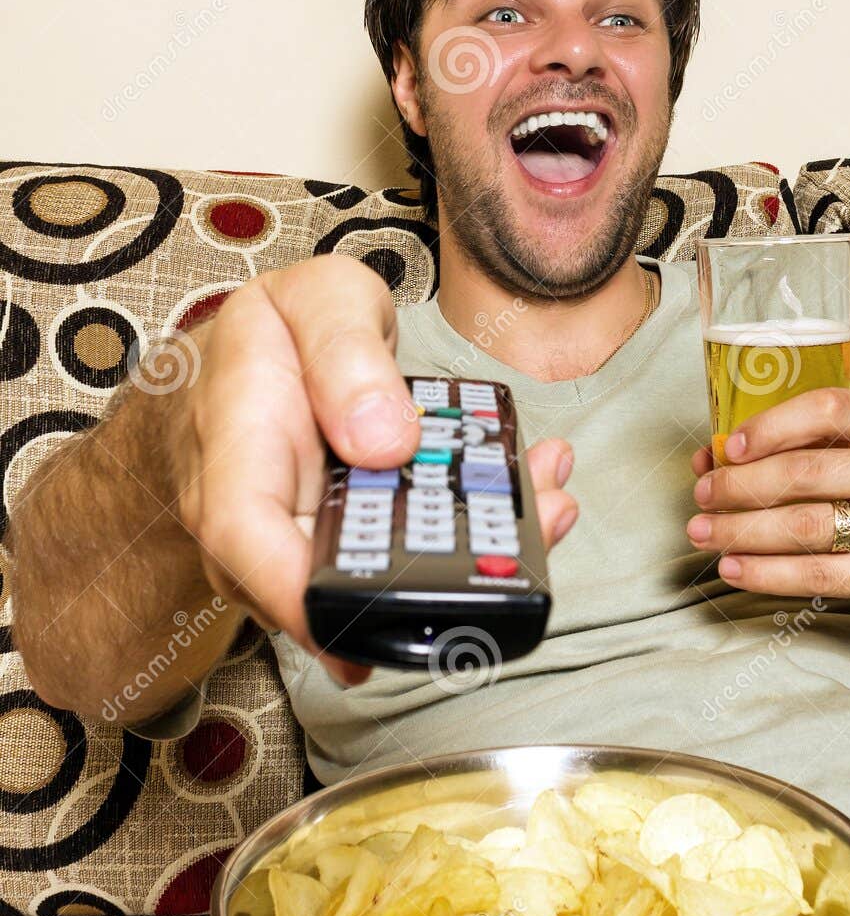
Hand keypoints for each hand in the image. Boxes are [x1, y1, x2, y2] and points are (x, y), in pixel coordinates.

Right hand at [173, 256, 577, 683]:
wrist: (261, 344)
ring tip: (548, 505)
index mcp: (236, 445)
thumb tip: (383, 440)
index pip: (244, 538)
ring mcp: (305, 537)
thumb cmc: (279, 323)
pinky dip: (472, 530)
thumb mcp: (315, 296)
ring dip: (475, 554)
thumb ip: (344, 354)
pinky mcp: (349, 542)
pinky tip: (527, 496)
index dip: (304, 596)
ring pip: (382, 578)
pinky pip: (406, 555)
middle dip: (440, 580)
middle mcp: (263, 512)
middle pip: (332, 582)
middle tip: (534, 531)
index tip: (376, 619)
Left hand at [686, 386, 849, 628]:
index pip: (829, 409)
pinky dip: (765, 573)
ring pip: (804, 527)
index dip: (772, 425)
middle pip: (804, 473)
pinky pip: (817, 574)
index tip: (729, 447)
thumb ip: (797, 449)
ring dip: (741, 531)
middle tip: (701, 496)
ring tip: (703, 533)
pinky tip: (733, 567)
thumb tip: (709, 458)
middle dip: (739, 486)